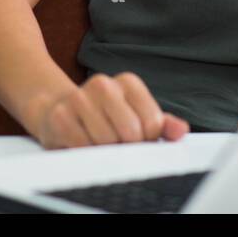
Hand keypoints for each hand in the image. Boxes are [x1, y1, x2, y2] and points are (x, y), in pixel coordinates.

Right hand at [28, 72, 190, 148]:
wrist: (56, 108)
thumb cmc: (104, 116)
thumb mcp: (136, 115)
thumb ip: (162, 124)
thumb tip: (181, 131)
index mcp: (128, 82)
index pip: (153, 123)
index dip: (147, 140)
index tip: (138, 139)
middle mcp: (104, 84)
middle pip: (131, 134)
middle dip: (126, 147)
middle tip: (116, 144)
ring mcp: (79, 98)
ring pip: (107, 143)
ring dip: (104, 152)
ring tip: (98, 142)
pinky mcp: (60, 117)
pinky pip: (83, 148)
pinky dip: (85, 154)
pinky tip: (82, 144)